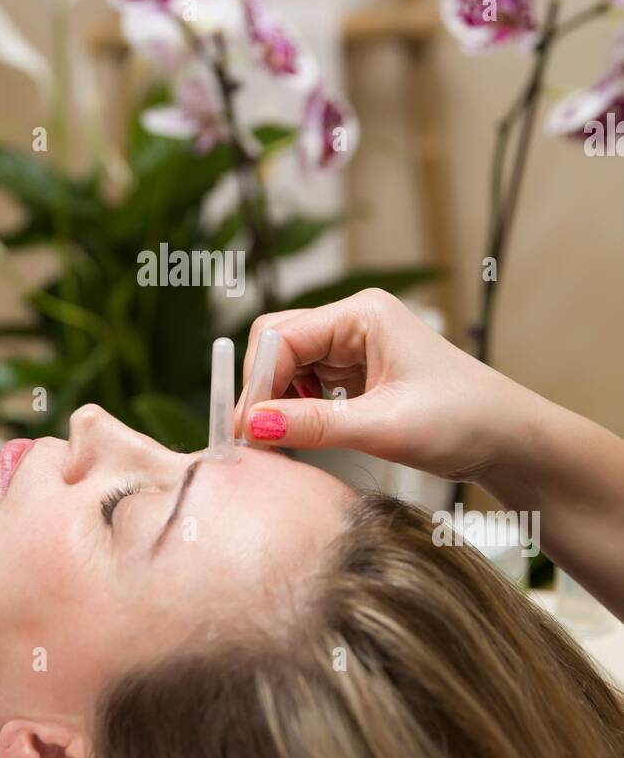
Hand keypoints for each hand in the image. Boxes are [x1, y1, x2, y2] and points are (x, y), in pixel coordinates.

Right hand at [236, 288, 532, 483]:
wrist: (510, 440)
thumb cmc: (464, 421)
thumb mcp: (384, 427)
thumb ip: (314, 425)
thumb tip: (252, 426)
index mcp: (362, 315)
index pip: (281, 335)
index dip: (258, 382)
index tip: (245, 430)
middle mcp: (354, 322)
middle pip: (278, 344)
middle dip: (263, 389)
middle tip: (256, 439)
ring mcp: (355, 346)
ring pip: (289, 367)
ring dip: (278, 402)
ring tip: (282, 442)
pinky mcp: (358, 373)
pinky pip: (308, 385)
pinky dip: (297, 410)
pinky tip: (304, 436)